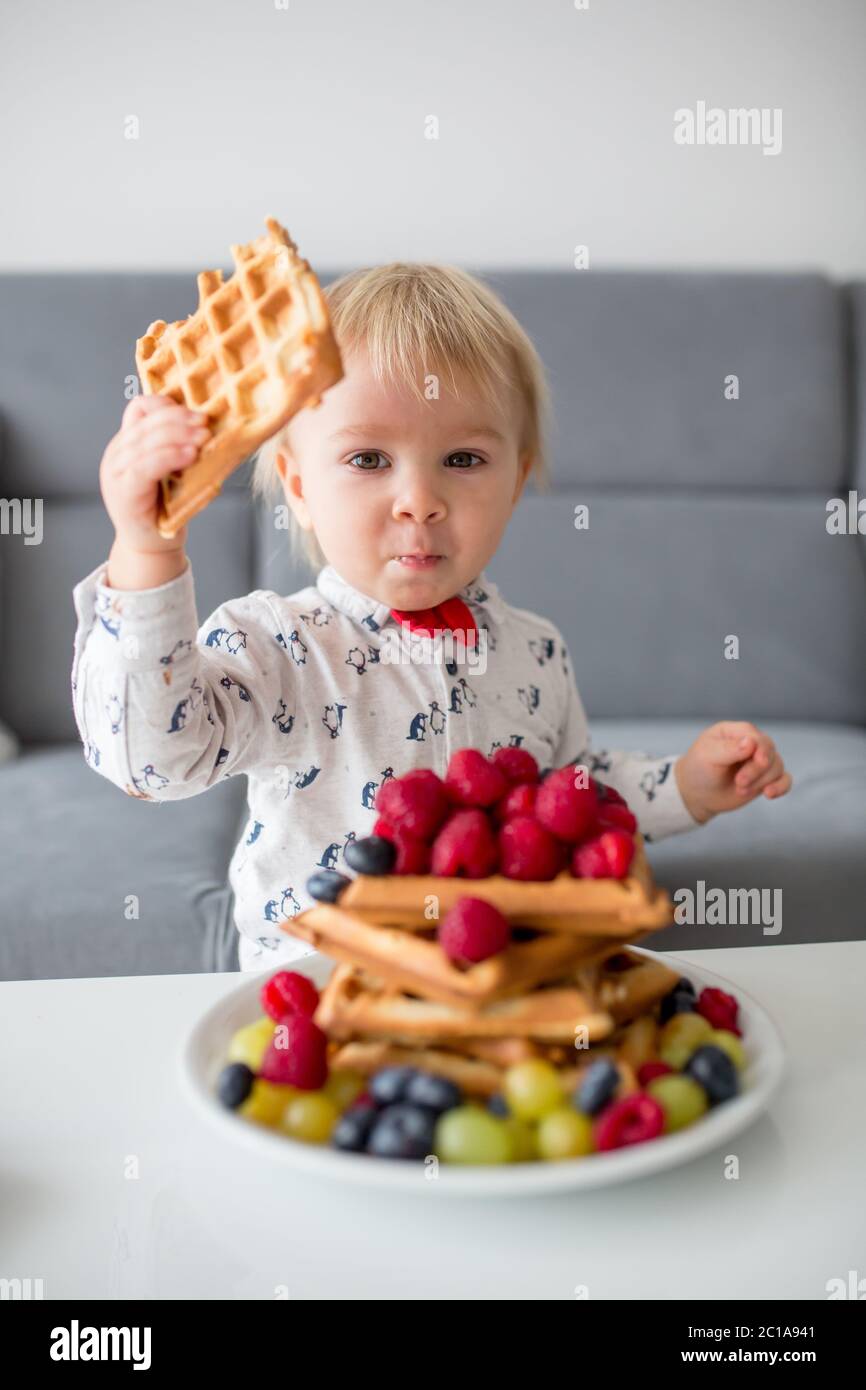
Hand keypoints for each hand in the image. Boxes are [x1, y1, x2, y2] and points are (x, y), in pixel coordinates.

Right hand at [99, 395, 209, 587]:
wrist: (151, 547)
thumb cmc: (166, 508)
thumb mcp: (172, 470)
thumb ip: (178, 448)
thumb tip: (209, 426)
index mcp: (127, 443)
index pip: (139, 408)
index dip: (166, 405)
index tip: (195, 413)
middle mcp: (117, 453)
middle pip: (145, 422)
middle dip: (179, 419)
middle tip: (205, 424)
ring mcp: (116, 472)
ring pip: (146, 442)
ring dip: (178, 436)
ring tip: (203, 438)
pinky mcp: (123, 491)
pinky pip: (145, 466)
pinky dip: (169, 457)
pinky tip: (189, 455)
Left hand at [674, 721, 792, 824]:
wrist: (697, 794)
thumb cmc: (698, 770)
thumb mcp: (707, 757)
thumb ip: (729, 749)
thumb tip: (751, 742)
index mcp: (735, 732)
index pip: (756, 736)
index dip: (759, 750)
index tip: (756, 763)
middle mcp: (751, 743)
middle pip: (769, 751)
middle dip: (757, 770)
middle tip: (739, 783)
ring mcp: (760, 761)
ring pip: (777, 766)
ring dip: (762, 781)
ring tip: (740, 790)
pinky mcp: (766, 778)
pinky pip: (785, 779)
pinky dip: (781, 787)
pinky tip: (769, 794)